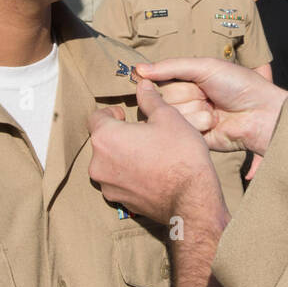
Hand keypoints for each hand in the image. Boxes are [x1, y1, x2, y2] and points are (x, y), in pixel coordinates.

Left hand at [88, 81, 226, 226]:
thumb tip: (142, 84)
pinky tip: (150, 173)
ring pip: (109, 163)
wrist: (191, 198)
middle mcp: (98, 163)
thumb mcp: (168, 117)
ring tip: (148, 155)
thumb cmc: (180, 154)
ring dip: (123, 156)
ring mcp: (107, 185)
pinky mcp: (118, 201)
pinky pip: (118, 182)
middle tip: (142, 135)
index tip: (126, 115)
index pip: (95, 117)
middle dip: (118, 136)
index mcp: (105, 137)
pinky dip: (129, 175)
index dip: (111, 113)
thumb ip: (149, 99)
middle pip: (102, 142)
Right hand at [135, 58, 287, 156]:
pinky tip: (215, 124)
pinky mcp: (196, 139)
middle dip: (187, 95)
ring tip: (215, 111)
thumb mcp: (206, 67)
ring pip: (172, 115)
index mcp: (189, 81)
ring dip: (195, 111)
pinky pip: (182, 131)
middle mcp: (187, 101)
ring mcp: (191, 120)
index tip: (188, 81)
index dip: (170, 80)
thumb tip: (138, 69)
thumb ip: (172, 67)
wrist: (262, 113)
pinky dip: (198, 125)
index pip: (161, 80)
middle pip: (164, 98)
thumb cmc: (240, 85)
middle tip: (208, 96)